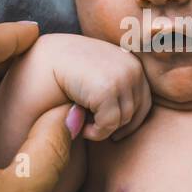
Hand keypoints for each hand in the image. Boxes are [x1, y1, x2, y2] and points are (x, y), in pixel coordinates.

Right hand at [36, 32, 151, 140]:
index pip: (145, 102)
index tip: (116, 134)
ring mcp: (122, 77)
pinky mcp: (108, 89)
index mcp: (133, 64)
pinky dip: (94, 132)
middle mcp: (133, 68)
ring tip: (82, 121)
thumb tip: (128, 125)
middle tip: (91, 126)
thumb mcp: (100, 76)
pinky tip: (79, 123)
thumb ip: (116, 90)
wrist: (47, 57)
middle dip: (114, 126)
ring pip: (122, 121)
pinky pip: (108, 125)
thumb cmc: (70, 70)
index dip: (131, 123)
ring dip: (102, 129)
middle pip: (135, 114)